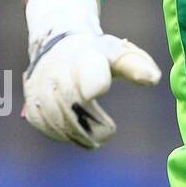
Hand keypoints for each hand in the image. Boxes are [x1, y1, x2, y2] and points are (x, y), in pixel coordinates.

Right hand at [23, 0, 161, 148]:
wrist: (60, 45)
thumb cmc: (98, 53)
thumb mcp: (119, 53)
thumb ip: (136, 66)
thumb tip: (153, 79)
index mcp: (84, 55)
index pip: (87, 70)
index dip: (92, 82)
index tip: (99, 90)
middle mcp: (58, 69)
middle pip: (71, 101)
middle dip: (89, 121)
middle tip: (108, 133)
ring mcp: (41, 86)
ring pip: (55, 115)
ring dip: (77, 132)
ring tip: (96, 140)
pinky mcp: (32, 101)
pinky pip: (44, 123)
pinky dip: (62, 133)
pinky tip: (78, 136)